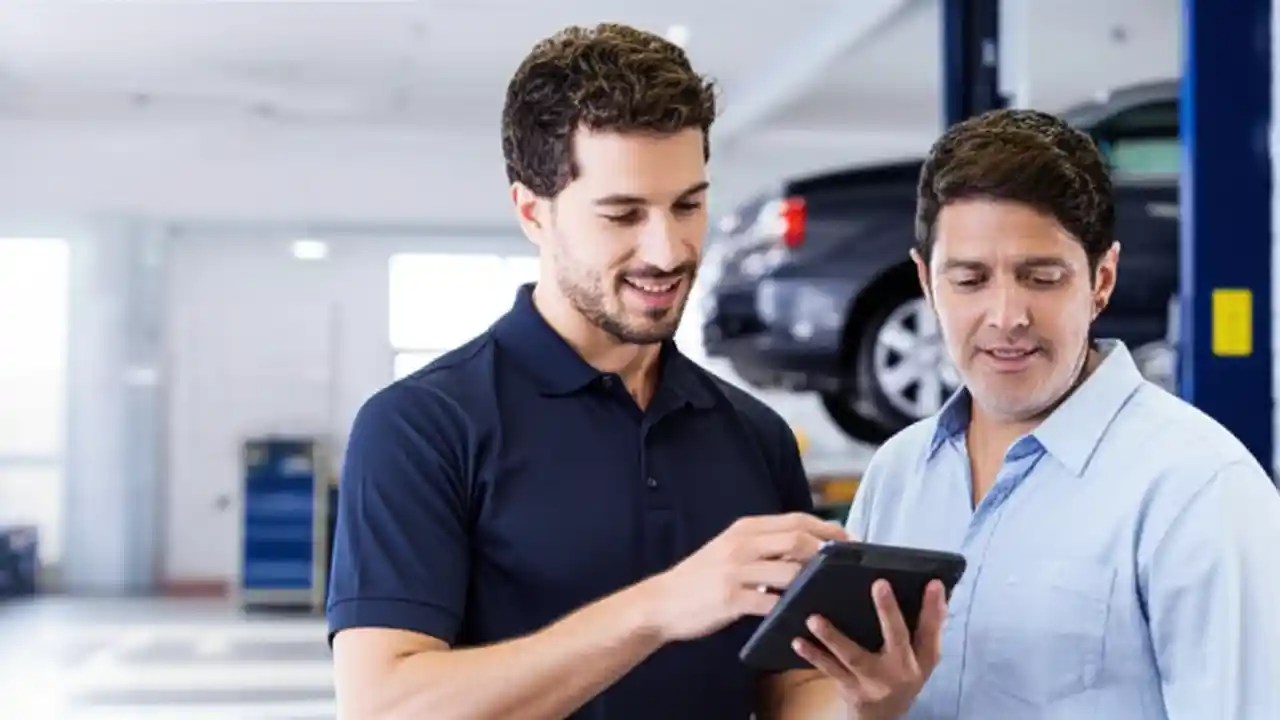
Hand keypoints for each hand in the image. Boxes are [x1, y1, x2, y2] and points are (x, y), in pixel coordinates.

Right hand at [640, 513, 847, 642]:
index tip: (850, 540)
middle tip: (849, 567)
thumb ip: (761, 546)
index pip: (796, 520)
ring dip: (815, 582)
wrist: (661, 602)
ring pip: (790, 570)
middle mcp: (742, 544)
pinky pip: (771, 603)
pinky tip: (805, 616)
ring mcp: (736, 571)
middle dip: (829, 552)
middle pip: (798, 539)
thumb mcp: (729, 550)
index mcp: (744, 529)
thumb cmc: (699, 578)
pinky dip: (792, 609)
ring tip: (833, 591)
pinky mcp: (731, 599)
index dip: (828, 527)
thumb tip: (803, 548)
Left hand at [793, 579, 946, 719]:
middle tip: (880, 584)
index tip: (933, 582)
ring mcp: (873, 681)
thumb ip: (928, 625)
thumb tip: (935, 586)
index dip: (934, 608)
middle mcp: (901, 671)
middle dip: (889, 611)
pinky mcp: (850, 687)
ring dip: (833, 637)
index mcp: (920, 659)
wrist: (883, 715)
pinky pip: (830, 670)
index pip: (931, 631)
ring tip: (814, 619)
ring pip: (853, 656)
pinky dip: (813, 655)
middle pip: (897, 639)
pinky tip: (798, 641)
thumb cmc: (903, 674)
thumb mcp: (922, 656)